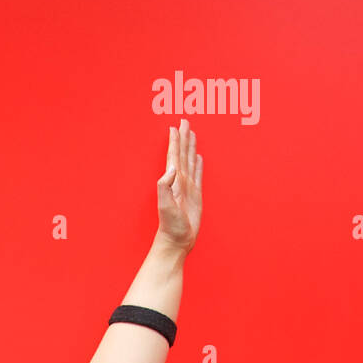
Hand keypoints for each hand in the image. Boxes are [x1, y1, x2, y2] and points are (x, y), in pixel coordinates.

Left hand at [156, 119, 202, 254]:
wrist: (177, 241)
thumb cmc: (170, 226)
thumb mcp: (166, 206)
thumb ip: (165, 186)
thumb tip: (171, 167)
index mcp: (174, 181)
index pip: (174, 156)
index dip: (175, 142)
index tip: (175, 126)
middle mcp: (180, 182)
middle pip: (182, 154)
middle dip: (183, 138)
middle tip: (184, 122)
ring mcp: (188, 188)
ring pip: (190, 161)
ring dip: (190, 147)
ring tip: (192, 134)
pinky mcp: (195, 196)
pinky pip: (198, 175)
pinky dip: (198, 165)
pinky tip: (198, 158)